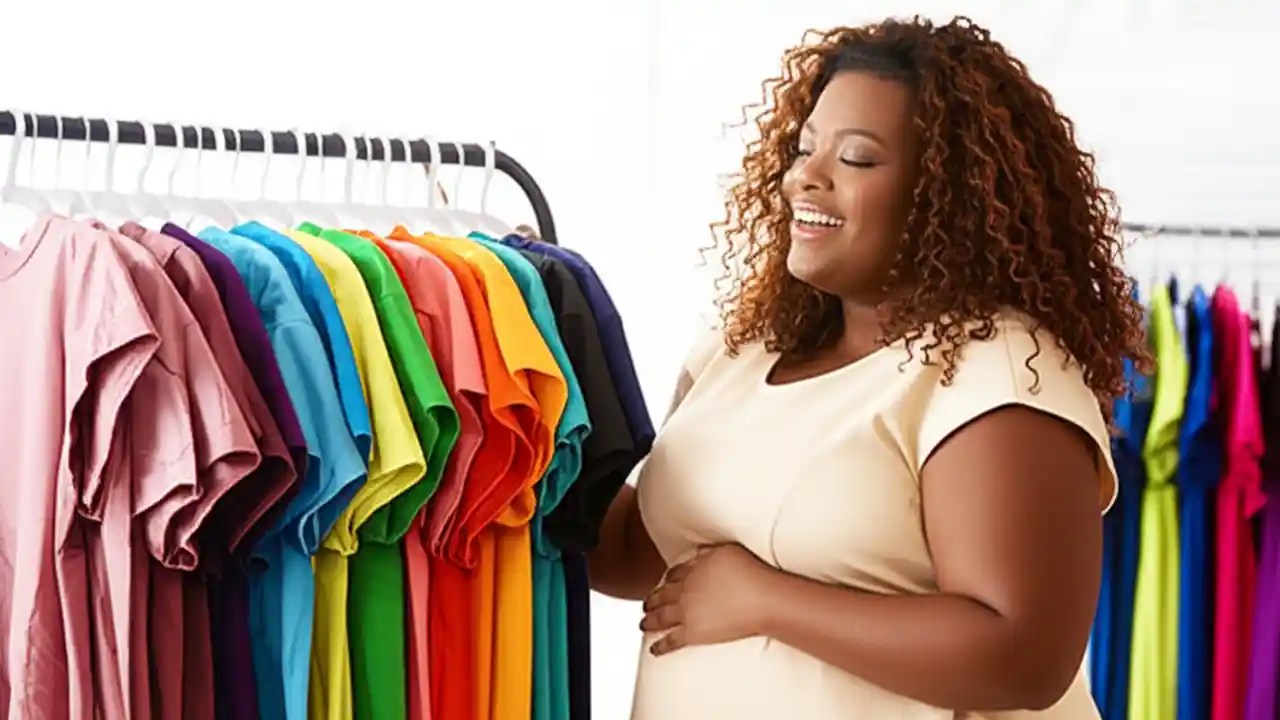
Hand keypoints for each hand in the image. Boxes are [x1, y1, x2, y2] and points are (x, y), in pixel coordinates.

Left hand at [639, 544, 776, 655]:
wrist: (760, 600)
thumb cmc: (750, 573)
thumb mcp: (727, 552)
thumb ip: (708, 553)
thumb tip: (697, 553)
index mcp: (693, 571)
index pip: (674, 574)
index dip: (668, 579)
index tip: (665, 582)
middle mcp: (685, 591)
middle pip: (662, 595)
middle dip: (652, 600)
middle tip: (646, 603)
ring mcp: (686, 613)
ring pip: (660, 617)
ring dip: (649, 620)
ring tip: (643, 623)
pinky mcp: (692, 634)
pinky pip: (670, 641)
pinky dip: (659, 646)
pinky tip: (653, 649)